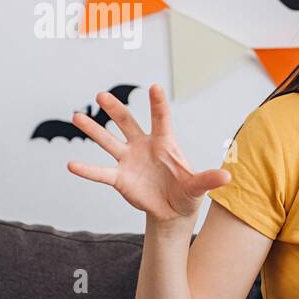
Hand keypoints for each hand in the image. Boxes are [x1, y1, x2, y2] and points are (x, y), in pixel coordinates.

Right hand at [65, 83, 229, 222]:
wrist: (173, 211)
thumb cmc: (187, 192)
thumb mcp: (198, 186)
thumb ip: (208, 179)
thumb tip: (227, 177)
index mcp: (164, 143)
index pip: (161, 119)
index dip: (157, 104)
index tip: (154, 87)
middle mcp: (143, 146)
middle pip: (127, 123)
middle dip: (115, 109)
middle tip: (101, 95)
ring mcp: (129, 160)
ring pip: (108, 141)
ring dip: (93, 130)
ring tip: (76, 116)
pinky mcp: (120, 178)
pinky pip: (101, 172)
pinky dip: (87, 169)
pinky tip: (71, 164)